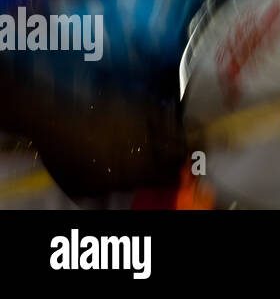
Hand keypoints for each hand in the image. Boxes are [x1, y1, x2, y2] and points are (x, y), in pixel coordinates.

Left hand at [30, 90, 188, 198]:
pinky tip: (172, 118)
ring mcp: (145, 126)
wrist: (57, 123)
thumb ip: (106, 194)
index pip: (169, 178)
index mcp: (136, 174)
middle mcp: (147, 150)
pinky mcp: (139, 107)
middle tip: (198, 154)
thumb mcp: (83, 189)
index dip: (178, 179)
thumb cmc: (66, 160)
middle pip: (183, 152)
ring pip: (178, 130)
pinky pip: (163, 112)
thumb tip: (116, 195)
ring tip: (195, 135)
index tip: (181, 178)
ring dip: (188, 135)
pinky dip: (171, 116)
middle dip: (193, 154)